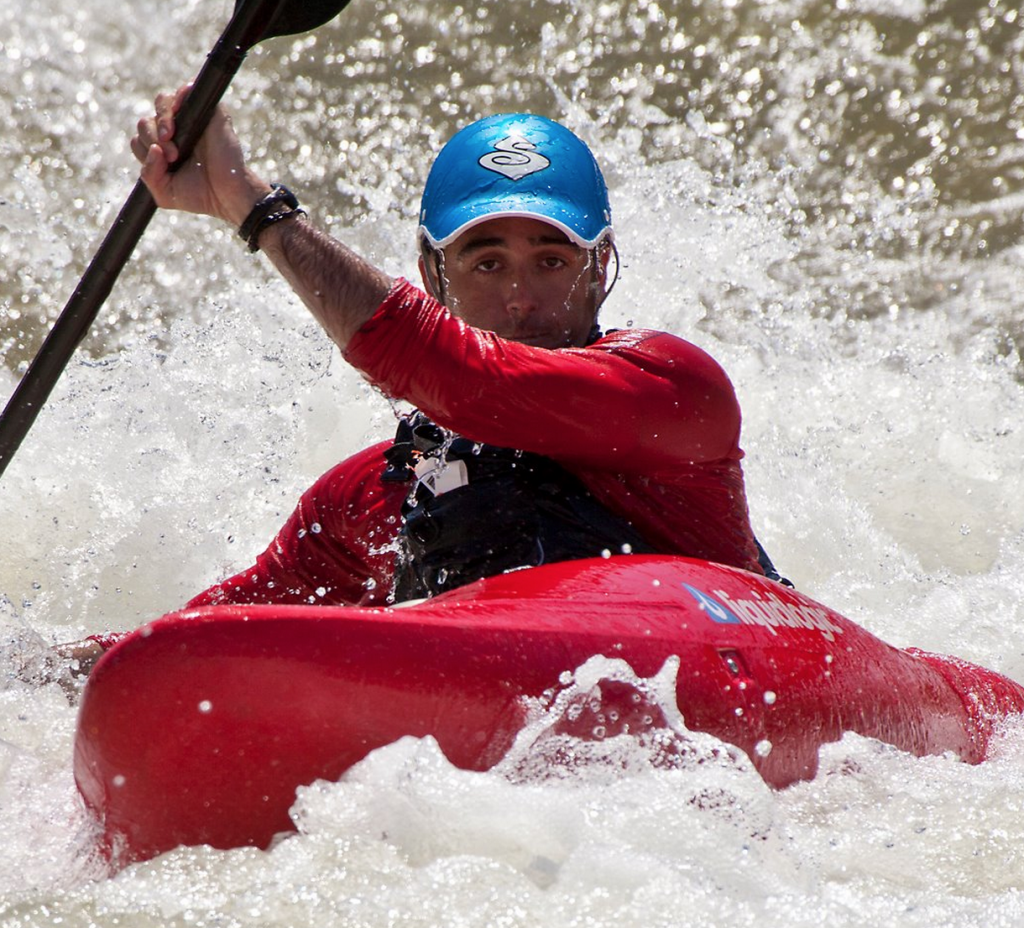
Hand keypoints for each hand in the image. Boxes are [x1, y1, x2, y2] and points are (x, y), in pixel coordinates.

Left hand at [130, 84, 271, 226]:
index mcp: (165, 150)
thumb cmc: (201, 196)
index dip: (145, 150)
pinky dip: (178, 99)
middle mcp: (177, 133)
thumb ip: (148, 174)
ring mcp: (192, 121)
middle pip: (146, 121)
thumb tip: (154, 148)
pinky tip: (177, 116)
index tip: (163, 165)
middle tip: (172, 156)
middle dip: (151, 138)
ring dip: (160, 119)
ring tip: (169, 137)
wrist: (228, 195)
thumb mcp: (164, 193)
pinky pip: (188, 90)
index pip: (140, 139)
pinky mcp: (210, 112)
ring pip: (162, 102)